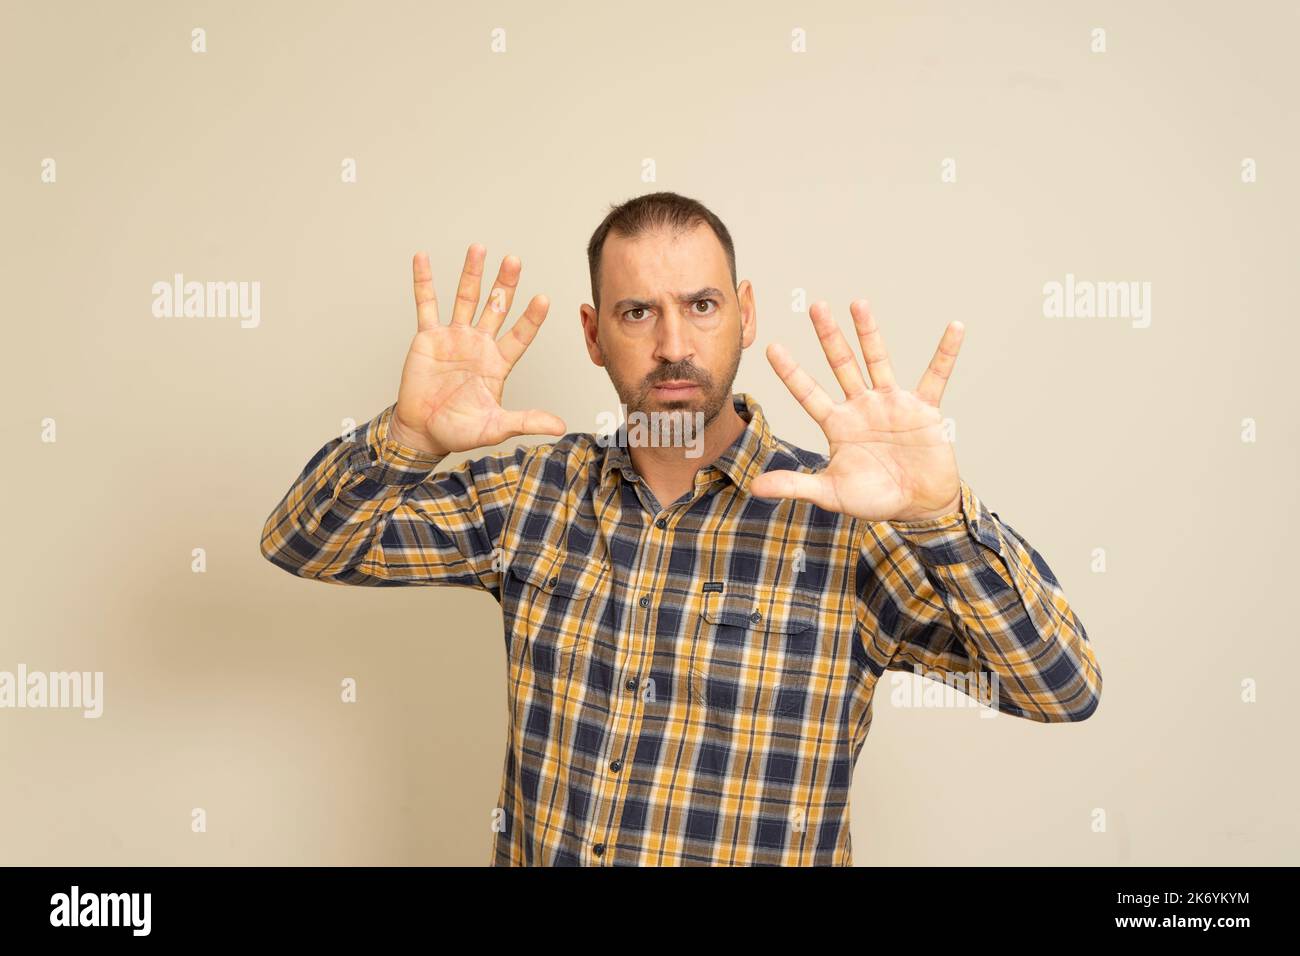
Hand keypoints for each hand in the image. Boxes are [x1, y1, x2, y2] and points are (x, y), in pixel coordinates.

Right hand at [390, 244, 566, 455]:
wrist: (422, 432)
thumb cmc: (458, 431)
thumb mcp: (496, 427)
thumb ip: (526, 421)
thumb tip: (560, 426)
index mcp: (498, 363)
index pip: (520, 335)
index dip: (531, 318)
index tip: (543, 299)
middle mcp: (479, 344)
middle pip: (496, 307)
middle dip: (505, 284)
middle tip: (514, 260)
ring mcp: (454, 337)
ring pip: (465, 298)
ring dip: (472, 274)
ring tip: (479, 249)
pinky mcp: (428, 337)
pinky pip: (426, 304)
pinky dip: (424, 281)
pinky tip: (423, 259)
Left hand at [749, 300, 963, 522]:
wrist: (918, 506)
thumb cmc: (874, 499)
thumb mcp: (831, 493)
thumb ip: (795, 485)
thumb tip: (755, 488)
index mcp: (838, 424)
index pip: (808, 392)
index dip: (791, 372)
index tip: (772, 347)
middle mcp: (862, 407)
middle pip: (842, 364)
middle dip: (829, 336)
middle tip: (815, 307)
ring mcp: (893, 404)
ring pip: (878, 361)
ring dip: (869, 333)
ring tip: (858, 303)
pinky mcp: (923, 409)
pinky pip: (936, 376)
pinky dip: (946, 353)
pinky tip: (955, 327)